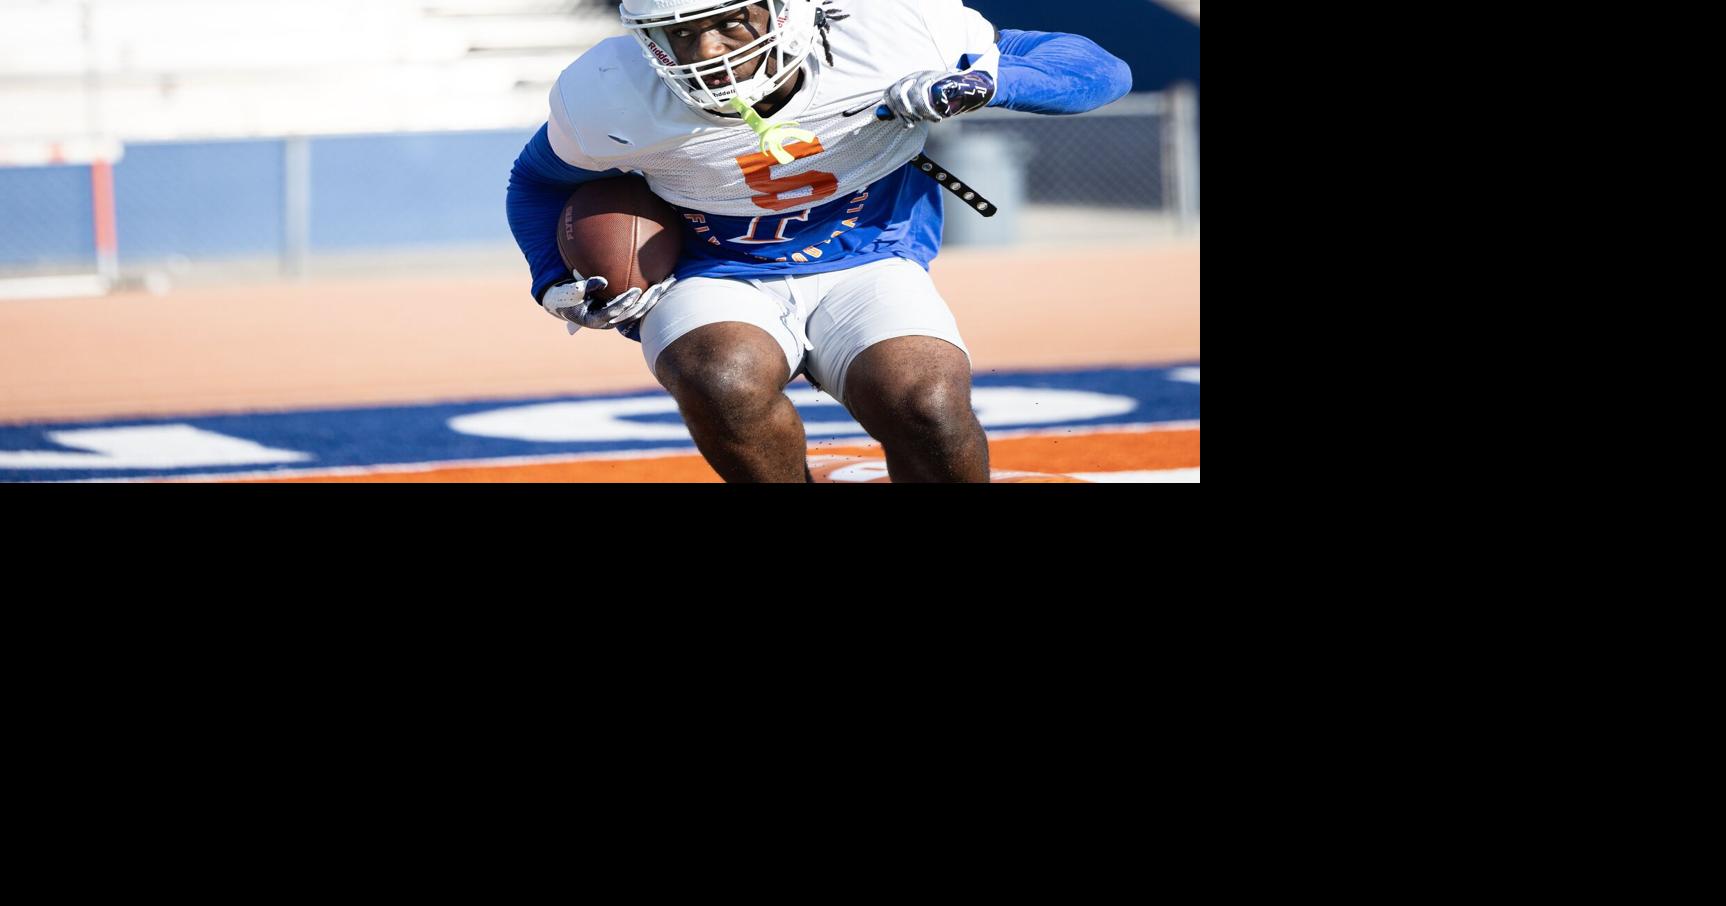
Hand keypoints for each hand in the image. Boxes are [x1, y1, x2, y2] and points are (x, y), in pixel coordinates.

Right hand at [541, 275, 674, 334]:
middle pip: (632, 314)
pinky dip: (650, 295)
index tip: (635, 291)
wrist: (564, 305)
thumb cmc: (564, 297)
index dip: (624, 303)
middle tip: (659, 287)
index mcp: (595, 320)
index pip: (613, 312)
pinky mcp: (622, 312)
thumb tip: (602, 281)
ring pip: (639, 311)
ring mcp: (617, 318)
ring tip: (667, 283)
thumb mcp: (569, 292)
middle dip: (647, 301)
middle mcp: (609, 322)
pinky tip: (662, 283)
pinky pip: (639, 305)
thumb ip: (583, 286)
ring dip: (654, 299)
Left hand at [881, 70, 995, 127]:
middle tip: (914, 122)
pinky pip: (934, 96)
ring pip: (915, 95)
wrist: (971, 88)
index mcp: (909, 80)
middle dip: (905, 112)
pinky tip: (938, 116)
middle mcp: (918, 75)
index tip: (905, 122)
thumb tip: (879, 114)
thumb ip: (899, 109)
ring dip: (920, 113)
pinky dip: (934, 111)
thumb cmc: (943, 99)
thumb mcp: (919, 105)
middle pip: (899, 93)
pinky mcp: (945, 81)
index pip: (890, 92)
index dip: (894, 110)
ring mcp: (932, 77)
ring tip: (929, 119)